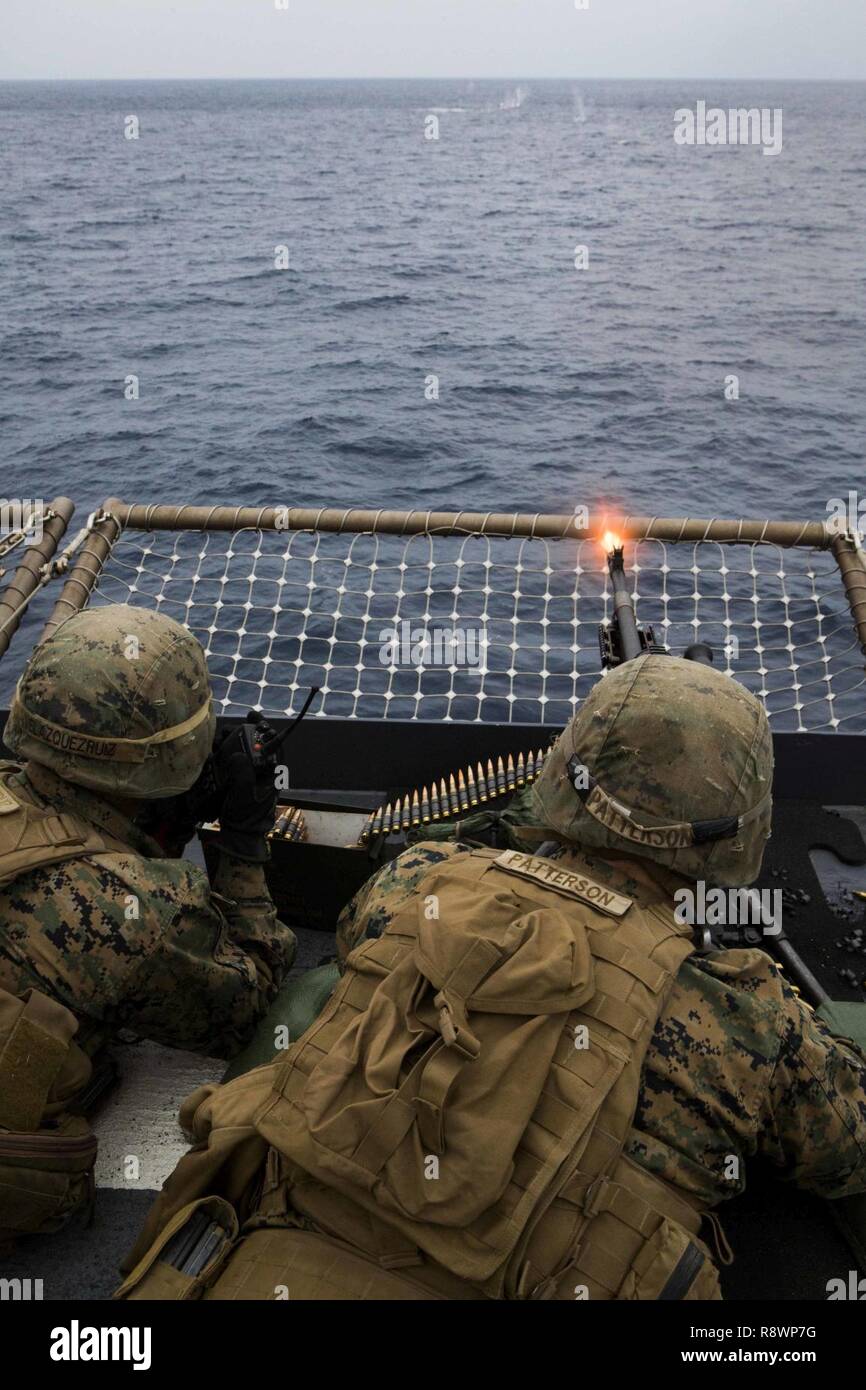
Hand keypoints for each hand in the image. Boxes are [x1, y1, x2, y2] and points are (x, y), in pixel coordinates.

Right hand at [213, 715, 279, 861]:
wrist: (238, 834)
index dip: (263, 726)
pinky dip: (222, 752)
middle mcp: (262, 769)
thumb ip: (243, 775)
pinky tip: (213, 748)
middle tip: (228, 728)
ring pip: (241, 749)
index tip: (252, 714)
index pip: (272, 743)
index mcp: (272, 771)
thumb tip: (237, 755)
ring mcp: (248, 773)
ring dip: (230, 740)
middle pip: (254, 742)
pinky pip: (231, 759)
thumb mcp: (245, 795)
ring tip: (220, 737)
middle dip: (241, 732)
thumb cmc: (246, 816)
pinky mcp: (236, 778)